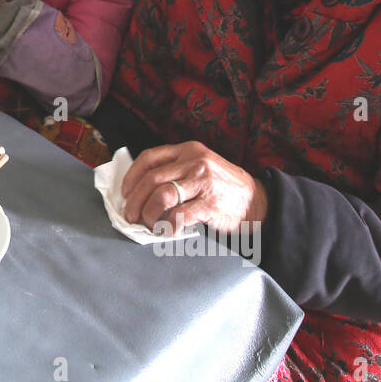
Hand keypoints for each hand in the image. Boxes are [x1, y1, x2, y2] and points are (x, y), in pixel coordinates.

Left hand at [120, 141, 266, 234]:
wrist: (256, 201)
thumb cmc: (223, 185)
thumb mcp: (200, 165)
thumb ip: (175, 169)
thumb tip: (140, 187)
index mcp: (188, 150)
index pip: (149, 158)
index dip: (132, 176)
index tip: (125, 192)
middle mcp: (194, 162)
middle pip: (151, 179)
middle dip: (135, 200)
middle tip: (130, 215)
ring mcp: (203, 182)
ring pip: (161, 197)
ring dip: (148, 214)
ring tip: (148, 224)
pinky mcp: (209, 204)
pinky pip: (179, 216)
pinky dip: (168, 226)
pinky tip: (168, 231)